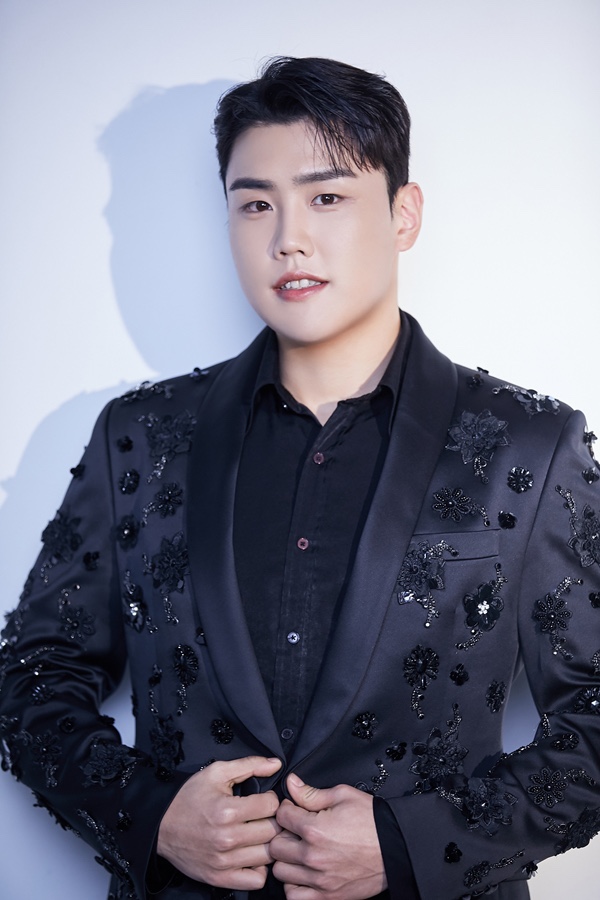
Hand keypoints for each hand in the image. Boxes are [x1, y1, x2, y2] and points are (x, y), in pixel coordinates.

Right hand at [157, 755, 281, 888]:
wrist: (160, 826)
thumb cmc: (189, 798)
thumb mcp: (216, 772)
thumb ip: (249, 765)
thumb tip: (276, 764)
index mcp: (227, 811)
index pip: (272, 806)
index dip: (271, 798)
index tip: (263, 799)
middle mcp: (227, 838)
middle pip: (272, 831)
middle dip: (272, 820)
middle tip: (263, 816)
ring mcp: (223, 862)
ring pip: (268, 856)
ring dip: (268, 844)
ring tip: (258, 833)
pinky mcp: (219, 878)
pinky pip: (255, 880)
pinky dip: (259, 869)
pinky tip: (251, 854)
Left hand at [270, 773, 386, 898]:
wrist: (395, 847)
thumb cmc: (372, 820)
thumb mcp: (343, 795)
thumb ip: (311, 793)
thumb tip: (291, 784)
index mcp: (315, 829)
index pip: (280, 816)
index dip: (287, 809)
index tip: (295, 810)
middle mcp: (313, 856)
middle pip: (275, 846)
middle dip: (284, 834)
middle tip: (297, 831)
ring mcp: (319, 880)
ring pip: (280, 872)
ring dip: (287, 860)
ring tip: (301, 851)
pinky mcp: (327, 896)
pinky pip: (293, 896)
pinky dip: (295, 885)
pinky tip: (304, 873)